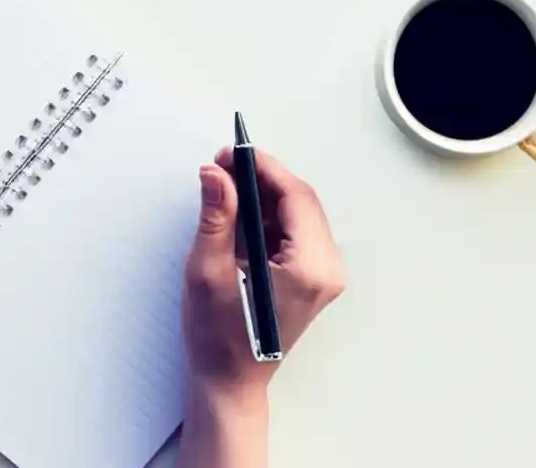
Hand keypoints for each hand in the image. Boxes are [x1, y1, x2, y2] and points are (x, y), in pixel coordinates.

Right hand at [184, 148, 344, 397]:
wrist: (230, 381)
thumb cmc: (220, 339)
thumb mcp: (209, 271)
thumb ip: (216, 218)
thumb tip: (216, 175)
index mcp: (310, 269)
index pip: (295, 197)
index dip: (263, 168)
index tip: (233, 153)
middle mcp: (327, 271)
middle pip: (300, 202)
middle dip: (262, 179)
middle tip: (222, 166)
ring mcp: (322, 275)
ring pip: (298, 214)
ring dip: (263, 197)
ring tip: (224, 187)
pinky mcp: (311, 278)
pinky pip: (294, 233)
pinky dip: (267, 217)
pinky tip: (238, 213)